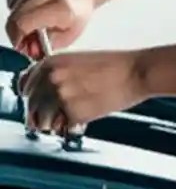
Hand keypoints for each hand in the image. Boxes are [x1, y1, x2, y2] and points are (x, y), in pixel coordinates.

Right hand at [5, 0, 96, 56]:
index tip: (21, 47)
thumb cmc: (78, 12)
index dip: (17, 38)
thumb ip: (47, 45)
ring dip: (17, 20)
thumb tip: (28, 51)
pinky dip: (17, 6)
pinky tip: (31, 9)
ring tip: (33, 23)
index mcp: (60, 7)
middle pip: (15, 16)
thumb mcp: (69, 35)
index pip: (24, 23)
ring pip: (12, 7)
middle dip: (16, 32)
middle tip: (25, 41)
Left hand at [19, 51, 145, 136]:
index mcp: (51, 62)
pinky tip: (87, 115)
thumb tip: (46, 92)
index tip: (42, 101)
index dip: (35, 95)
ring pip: (43, 120)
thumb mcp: (80, 61)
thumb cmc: (117, 66)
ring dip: (56, 121)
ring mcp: (60, 95)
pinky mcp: (73, 112)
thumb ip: (58, 74)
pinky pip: (63, 127)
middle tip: (61, 113)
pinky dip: (73, 125)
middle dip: (44, 111)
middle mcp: (50, 78)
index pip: (25, 85)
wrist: (137, 71)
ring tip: (75, 115)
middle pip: (31, 104)